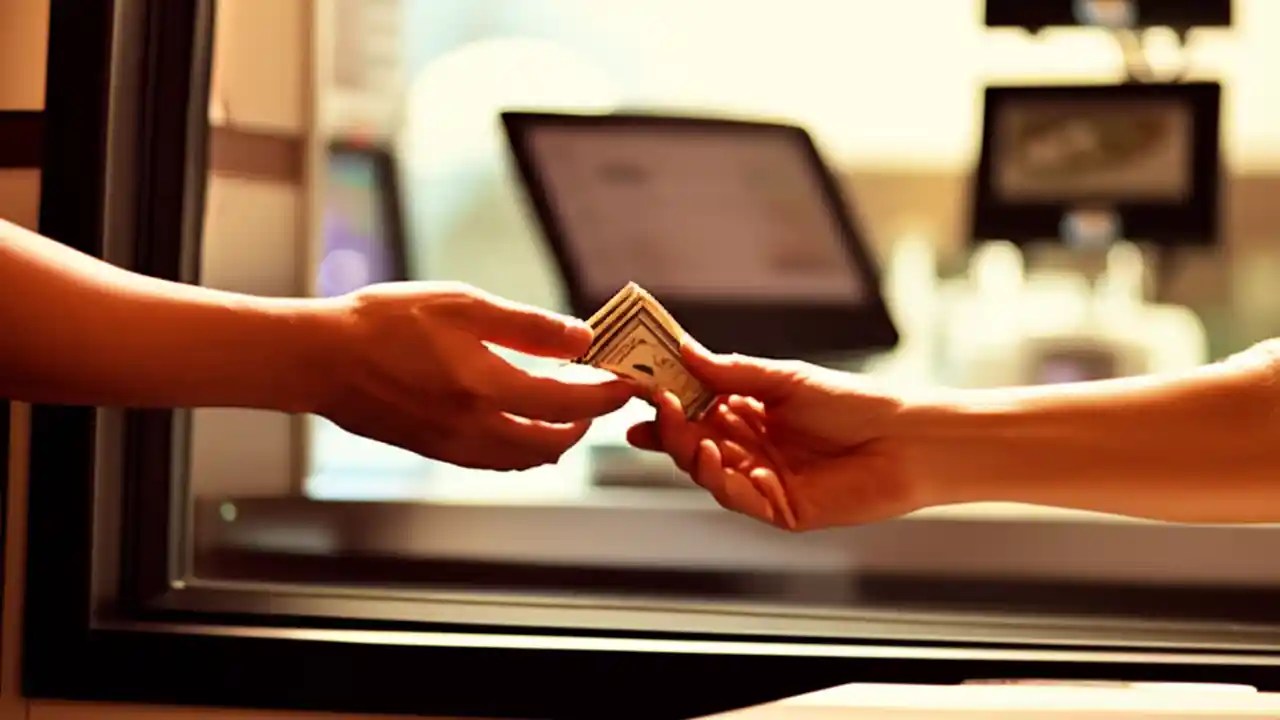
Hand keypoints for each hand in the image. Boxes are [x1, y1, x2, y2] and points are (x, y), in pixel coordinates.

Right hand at [316, 281, 634, 469]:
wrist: (322, 359)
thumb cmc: (386, 321)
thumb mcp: (463, 304)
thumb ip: (528, 326)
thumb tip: (582, 339)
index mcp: (486, 388)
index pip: (569, 403)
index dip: (606, 394)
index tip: (626, 380)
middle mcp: (475, 428)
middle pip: (553, 442)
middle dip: (585, 421)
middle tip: (598, 392)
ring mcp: (454, 445)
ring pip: (525, 458)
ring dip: (554, 438)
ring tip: (564, 406)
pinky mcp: (437, 450)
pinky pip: (495, 460)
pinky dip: (521, 446)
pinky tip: (520, 420)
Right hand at [627, 342, 923, 529]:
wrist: (907, 441)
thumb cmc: (855, 404)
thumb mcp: (786, 379)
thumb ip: (733, 371)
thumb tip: (684, 350)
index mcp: (750, 412)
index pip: (695, 407)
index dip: (666, 401)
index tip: (640, 389)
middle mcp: (751, 446)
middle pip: (694, 441)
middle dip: (668, 429)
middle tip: (652, 413)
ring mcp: (762, 479)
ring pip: (708, 470)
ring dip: (690, 453)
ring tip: (684, 433)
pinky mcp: (778, 509)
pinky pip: (737, 498)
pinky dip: (720, 479)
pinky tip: (714, 457)